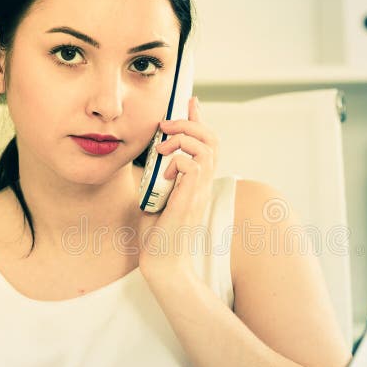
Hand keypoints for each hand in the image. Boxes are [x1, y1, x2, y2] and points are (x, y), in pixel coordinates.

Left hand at [137, 97, 218, 277]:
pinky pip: (191, 165)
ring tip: (162, 147)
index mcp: (197, 183)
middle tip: (166, 126)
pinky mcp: (189, 200)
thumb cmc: (156, 236)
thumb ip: (159, 178)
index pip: (207, 144)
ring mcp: (199, 192)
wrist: (161, 263)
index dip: (199, 120)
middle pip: (213, 139)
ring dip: (182, 139)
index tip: (190, 102)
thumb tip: (153, 160)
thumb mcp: (156, 197)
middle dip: (190, 123)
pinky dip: (175, 161)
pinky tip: (163, 174)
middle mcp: (203, 185)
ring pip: (206, 148)